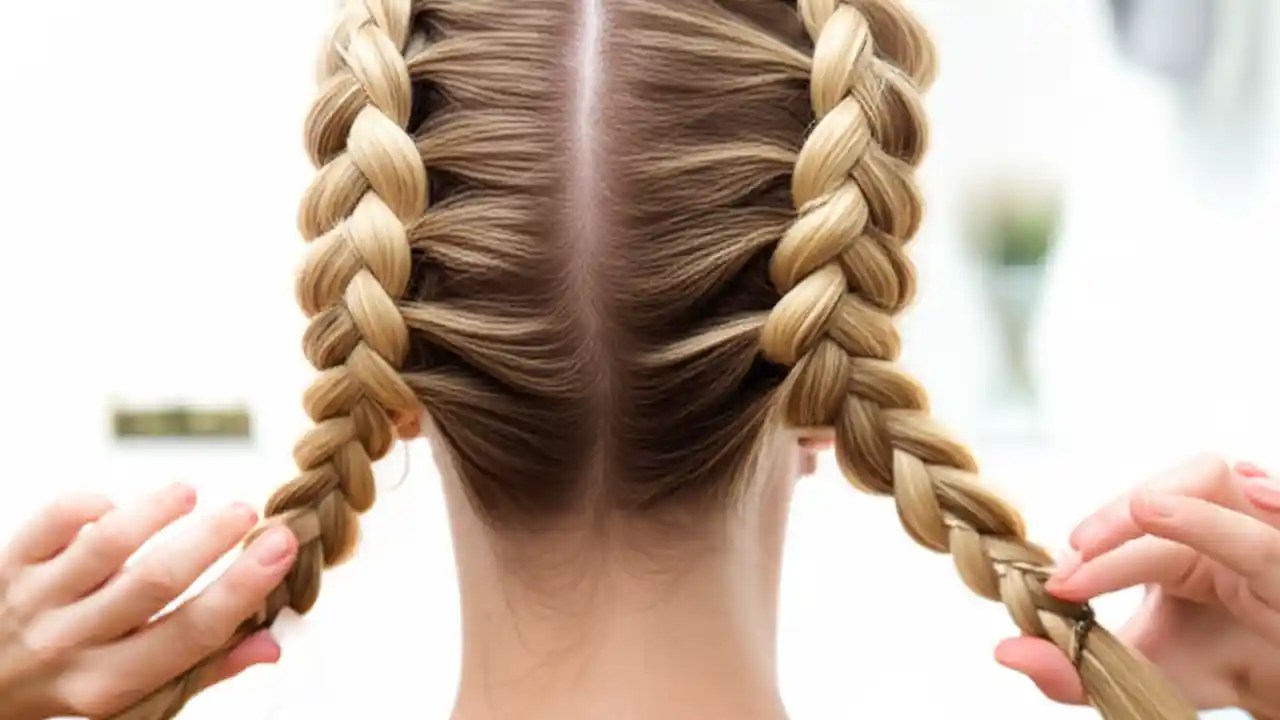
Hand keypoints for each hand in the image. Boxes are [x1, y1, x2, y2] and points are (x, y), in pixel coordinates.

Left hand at [0, 485, 297, 718]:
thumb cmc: (69, 684)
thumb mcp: (130, 701)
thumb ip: (200, 669)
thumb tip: (271, 644)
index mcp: (109, 684)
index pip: (192, 633)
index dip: (244, 588)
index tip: (282, 547)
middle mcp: (70, 644)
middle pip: (153, 583)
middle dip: (209, 541)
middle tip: (248, 513)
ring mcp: (34, 602)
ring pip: (104, 546)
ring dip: (155, 511)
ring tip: (189, 493)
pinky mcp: (8, 563)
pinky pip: (52, 522)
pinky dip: (91, 505)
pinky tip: (118, 507)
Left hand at [994, 455, 1279, 716]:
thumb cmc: (1218, 664)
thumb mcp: (1144, 670)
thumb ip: (1075, 669)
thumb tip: (1004, 650)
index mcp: (1175, 539)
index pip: (1130, 529)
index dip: (1093, 555)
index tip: (1055, 585)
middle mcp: (1213, 518)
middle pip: (1162, 487)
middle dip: (1118, 515)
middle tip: (1080, 549)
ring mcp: (1257, 526)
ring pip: (1215, 480)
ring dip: (1185, 504)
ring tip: (1145, 510)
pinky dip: (1279, 494)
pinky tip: (1258, 493)